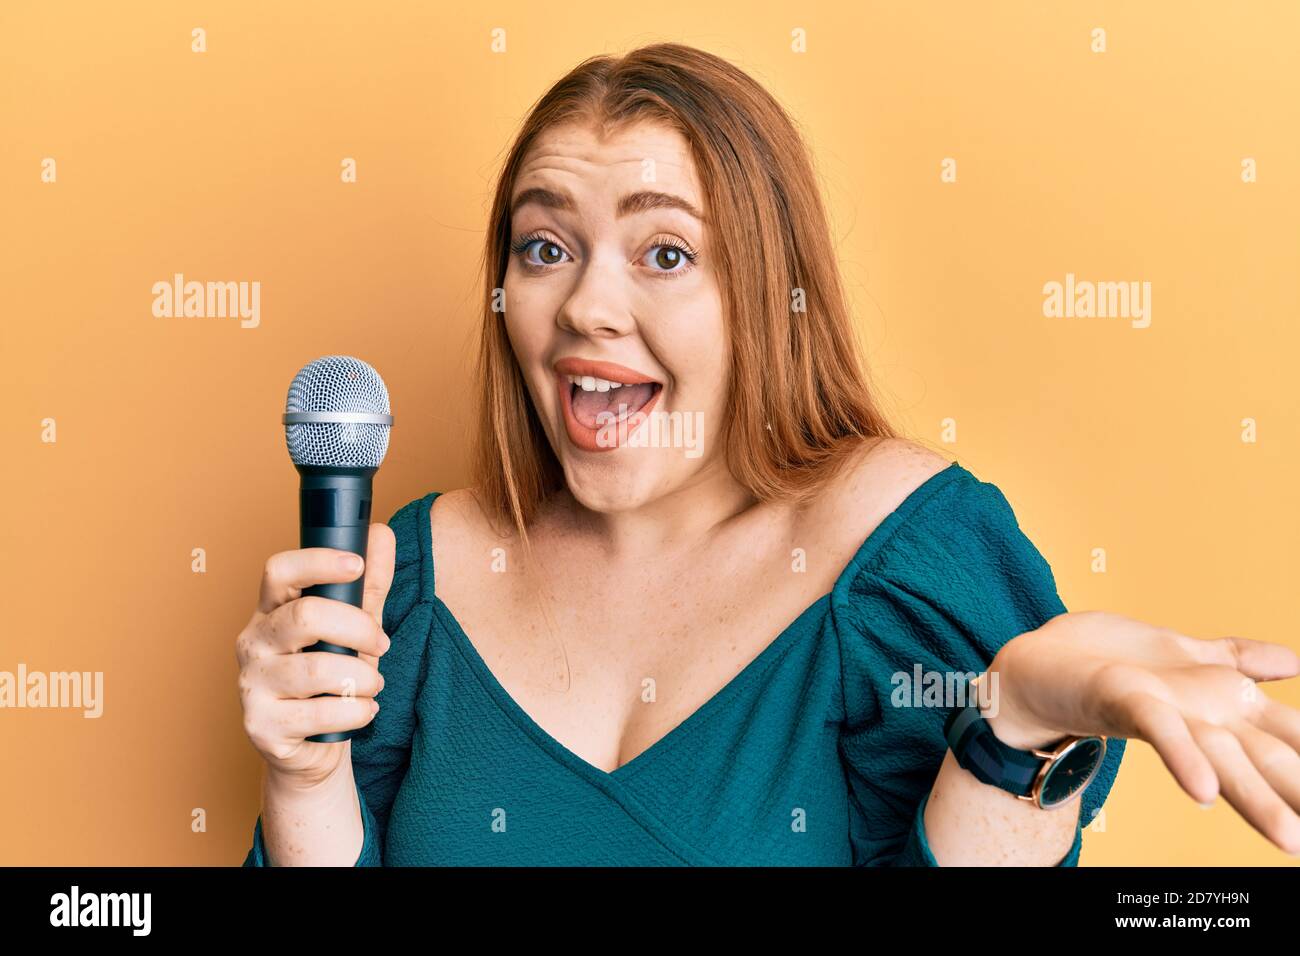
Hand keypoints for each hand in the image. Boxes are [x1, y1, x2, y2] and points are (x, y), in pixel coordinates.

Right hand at [235, 522, 396, 789]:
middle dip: (359, 628)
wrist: (313, 747)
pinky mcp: (262, 725)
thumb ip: (368, 585)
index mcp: (271, 610)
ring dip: (361, 677)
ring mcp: (253, 684)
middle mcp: (254, 642)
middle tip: (381, 644)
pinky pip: (319, 714)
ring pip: (317, 669)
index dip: (318, 562)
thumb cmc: (333, 680)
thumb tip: (382, 533)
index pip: (278, 571)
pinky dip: (355, 712)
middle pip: (306, 615)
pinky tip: (362, 711)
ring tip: (371, 685)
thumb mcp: (353, 628)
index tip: (356, 564)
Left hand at [985, 610, 1299, 855]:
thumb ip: (1243, 660)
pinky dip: (1185, 760)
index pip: (1296, 739)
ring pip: (1224, 761)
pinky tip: (1204, 794)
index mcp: (1229, 706)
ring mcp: (1170, 715)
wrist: (1039, 663)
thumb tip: (1297, 662)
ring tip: (1291, 840)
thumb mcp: (1190, 652)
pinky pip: (1163, 733)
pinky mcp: (1129, 701)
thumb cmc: (1113, 660)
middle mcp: (1206, 720)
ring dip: (1258, 801)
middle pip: (1271, 763)